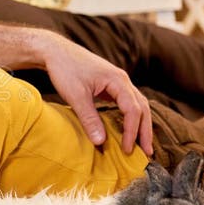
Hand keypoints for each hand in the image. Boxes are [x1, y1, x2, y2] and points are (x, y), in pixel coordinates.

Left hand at [42, 33, 152, 155]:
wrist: (55, 51)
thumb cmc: (65, 69)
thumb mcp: (76, 96)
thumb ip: (89, 119)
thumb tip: (101, 142)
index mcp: (118, 80)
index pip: (133, 110)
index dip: (132, 131)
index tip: (127, 150)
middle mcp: (122, 80)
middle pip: (142, 108)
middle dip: (145, 131)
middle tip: (147, 153)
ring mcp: (117, 82)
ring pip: (137, 105)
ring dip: (140, 124)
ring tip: (142, 145)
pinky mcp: (110, 85)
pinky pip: (127, 103)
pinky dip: (131, 117)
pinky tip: (127, 130)